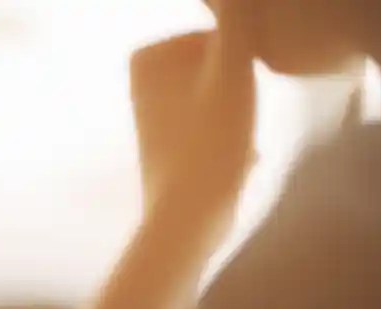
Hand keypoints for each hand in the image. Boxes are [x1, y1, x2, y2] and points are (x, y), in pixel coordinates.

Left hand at [131, 6, 255, 227]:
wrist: (188, 215)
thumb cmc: (210, 138)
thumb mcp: (230, 66)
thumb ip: (234, 24)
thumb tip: (231, 3)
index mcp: (145, 60)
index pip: (218, 38)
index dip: (238, 63)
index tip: (234, 90)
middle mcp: (141, 89)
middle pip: (220, 73)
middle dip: (237, 94)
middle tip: (237, 118)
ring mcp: (153, 122)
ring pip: (223, 105)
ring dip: (239, 121)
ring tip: (236, 141)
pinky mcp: (169, 152)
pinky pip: (218, 137)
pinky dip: (233, 147)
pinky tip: (239, 162)